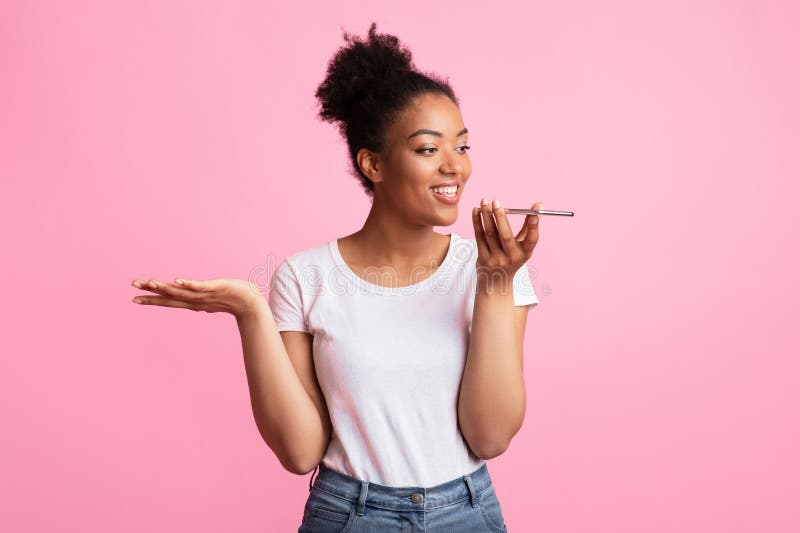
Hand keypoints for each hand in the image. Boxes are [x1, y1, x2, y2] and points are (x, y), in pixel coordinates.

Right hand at [130, 277, 265, 319]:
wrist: (251, 304)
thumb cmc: (231, 299)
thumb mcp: (210, 299)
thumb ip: (197, 297)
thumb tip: (189, 294)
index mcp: (193, 302)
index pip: (169, 301)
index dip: (152, 300)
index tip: (134, 298)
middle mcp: (196, 300)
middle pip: (170, 297)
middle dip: (151, 293)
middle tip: (133, 289)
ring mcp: (205, 294)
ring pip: (181, 292)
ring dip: (165, 287)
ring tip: (151, 282)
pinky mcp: (216, 287)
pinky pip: (200, 286)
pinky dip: (188, 284)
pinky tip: (177, 280)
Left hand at [472, 197, 541, 286]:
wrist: (496, 280)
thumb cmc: (512, 257)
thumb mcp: (523, 245)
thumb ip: (529, 225)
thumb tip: (539, 205)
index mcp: (525, 253)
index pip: (532, 240)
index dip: (534, 226)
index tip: (535, 213)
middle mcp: (511, 257)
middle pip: (506, 235)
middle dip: (500, 217)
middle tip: (496, 201)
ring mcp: (496, 259)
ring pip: (490, 234)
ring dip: (486, 216)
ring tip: (484, 201)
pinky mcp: (483, 258)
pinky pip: (479, 237)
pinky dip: (477, 222)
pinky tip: (476, 210)